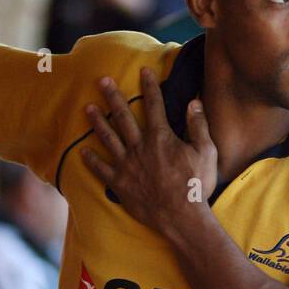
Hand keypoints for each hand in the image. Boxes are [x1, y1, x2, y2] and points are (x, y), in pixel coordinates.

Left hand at [81, 68, 217, 234]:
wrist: (181, 218)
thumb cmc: (196, 186)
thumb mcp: (206, 153)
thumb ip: (198, 125)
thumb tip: (194, 102)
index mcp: (161, 137)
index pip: (154, 104)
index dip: (149, 86)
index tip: (143, 70)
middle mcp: (140, 147)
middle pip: (123, 116)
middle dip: (113, 96)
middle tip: (102, 80)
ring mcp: (127, 165)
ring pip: (108, 138)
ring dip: (97, 122)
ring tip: (88, 108)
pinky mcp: (120, 184)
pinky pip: (101, 169)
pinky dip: (91, 160)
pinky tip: (82, 151)